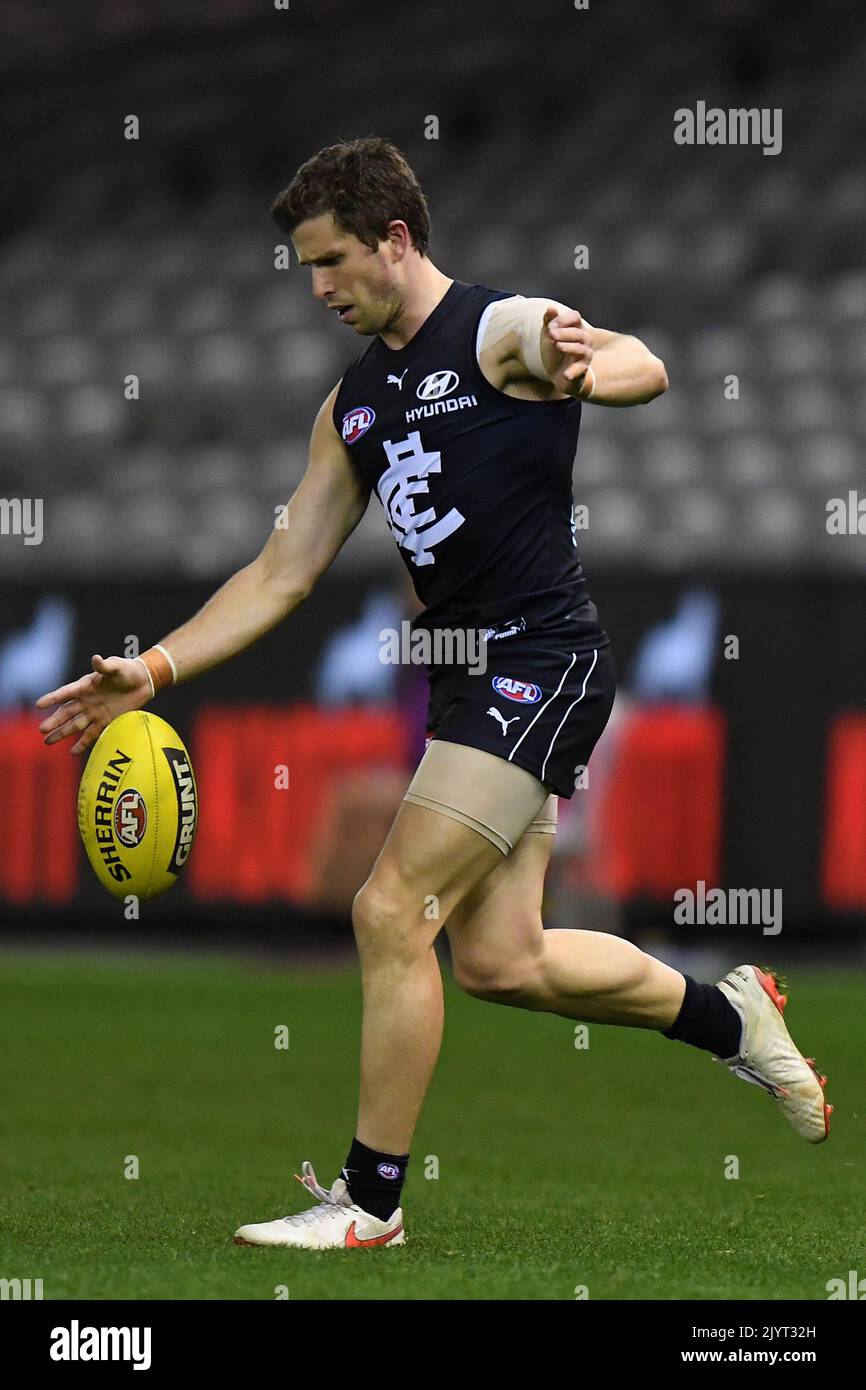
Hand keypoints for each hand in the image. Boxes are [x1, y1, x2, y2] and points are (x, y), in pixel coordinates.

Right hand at [35, 654, 152, 755]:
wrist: (143, 681)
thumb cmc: (126, 670)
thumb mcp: (116, 666)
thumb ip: (105, 666)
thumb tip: (95, 659)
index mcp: (85, 686)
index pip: (66, 693)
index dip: (53, 698)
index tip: (39, 705)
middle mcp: (86, 701)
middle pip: (67, 713)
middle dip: (54, 721)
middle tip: (42, 729)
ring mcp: (95, 712)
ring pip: (75, 725)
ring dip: (62, 733)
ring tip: (48, 741)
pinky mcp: (105, 722)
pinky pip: (91, 734)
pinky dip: (83, 743)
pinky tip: (72, 752)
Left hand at [543, 306, 593, 394]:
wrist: (559, 375)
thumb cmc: (556, 352)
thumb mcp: (548, 335)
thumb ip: (549, 322)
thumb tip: (551, 308)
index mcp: (576, 328)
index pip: (575, 317)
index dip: (563, 319)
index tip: (550, 326)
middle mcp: (584, 340)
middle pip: (579, 333)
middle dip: (565, 332)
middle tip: (551, 333)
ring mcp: (585, 355)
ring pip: (581, 349)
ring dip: (569, 347)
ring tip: (557, 346)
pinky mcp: (582, 370)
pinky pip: (580, 370)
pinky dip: (573, 372)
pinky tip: (565, 375)